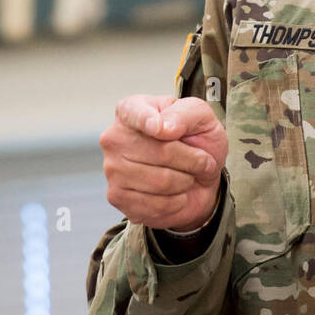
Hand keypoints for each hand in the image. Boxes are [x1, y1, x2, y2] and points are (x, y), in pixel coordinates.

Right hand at [101, 94, 226, 231]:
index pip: (134, 113)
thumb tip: (163, 127)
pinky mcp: (117, 197)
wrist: (199, 178)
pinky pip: (156, 204)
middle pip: (160, 152)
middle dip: (192, 160)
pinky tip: (176, 193)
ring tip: (188, 175)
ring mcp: (112, 169)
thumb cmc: (196, 141)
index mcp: (131, 109)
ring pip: (160, 181)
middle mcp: (115, 138)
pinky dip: (177, 201)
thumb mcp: (201, 117)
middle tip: (202, 161)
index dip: (148, 121)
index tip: (161, 129)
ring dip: (186, 181)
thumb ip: (184, 113)